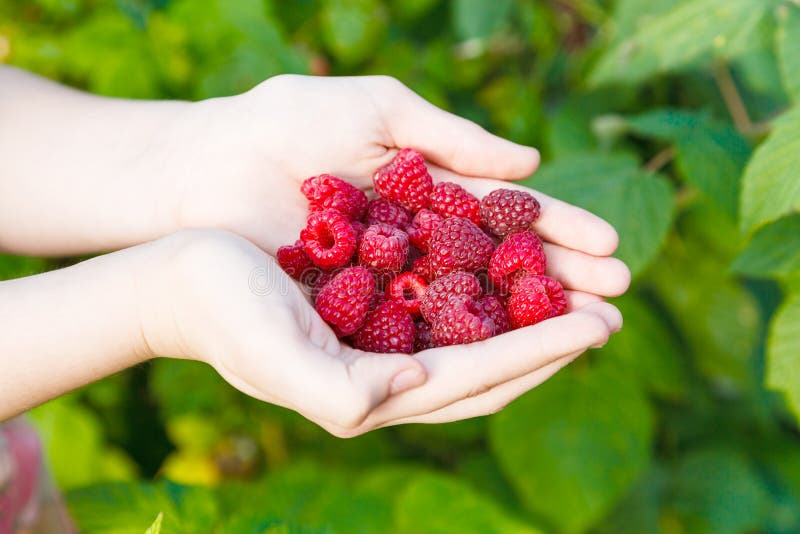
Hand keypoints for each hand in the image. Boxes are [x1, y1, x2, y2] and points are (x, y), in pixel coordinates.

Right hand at [140, 229, 622, 437]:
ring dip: (531, 309)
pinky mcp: (376, 297)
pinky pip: (446, 289)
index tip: (597, 327)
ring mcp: (385, 334)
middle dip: (553, 339)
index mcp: (375, 391)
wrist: (181, 277)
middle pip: (491, 360)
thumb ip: (339, 391)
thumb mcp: (272, 356)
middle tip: (611, 312)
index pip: (477, 376)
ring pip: (476, 327)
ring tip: (582, 288)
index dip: (540, 352)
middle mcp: (390, 368)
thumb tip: (415, 384)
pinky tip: (516, 258)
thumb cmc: (221, 315)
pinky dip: (487, 278)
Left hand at [171, 75, 628, 300]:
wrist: (209, 162)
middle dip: (559, 284)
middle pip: (500, 270)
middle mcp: (417, 245)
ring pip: (469, 307)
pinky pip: (417, 330)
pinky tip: (511, 350)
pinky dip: (462, 339)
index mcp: (428, 193)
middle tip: (618, 300)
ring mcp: (388, 284)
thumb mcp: (378, 113)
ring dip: (527, 320)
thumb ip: (451, 140)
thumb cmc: (288, 124)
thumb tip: (530, 165)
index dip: (559, 234)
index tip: (610, 249)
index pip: (508, 220)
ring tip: (586, 330)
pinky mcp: (355, 314)